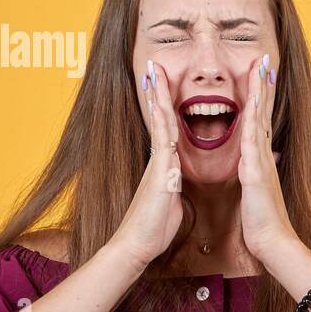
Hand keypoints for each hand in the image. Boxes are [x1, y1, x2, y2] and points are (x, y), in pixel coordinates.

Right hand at [109, 60, 183, 270]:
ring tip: (155, 72)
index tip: (165, 85)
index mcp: (165, 165)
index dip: (166, 106)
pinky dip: (163, 121)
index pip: (168, 128)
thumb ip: (172, 186)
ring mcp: (158, 164)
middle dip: (158, 92)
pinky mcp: (159, 173)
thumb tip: (173, 181)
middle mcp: (160, 159)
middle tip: (155, 66)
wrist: (137, 245)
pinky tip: (161, 105)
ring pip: (159, 123)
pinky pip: (162, 141)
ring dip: (157, 97)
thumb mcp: (170, 201)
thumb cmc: (153, 227)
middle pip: (160, 118)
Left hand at [239, 54, 295, 263]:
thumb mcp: (259, 192)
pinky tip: (253, 101)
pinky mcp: (256, 170)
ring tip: (261, 67)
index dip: (260, 98)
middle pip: (263, 112)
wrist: (273, 242)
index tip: (260, 76)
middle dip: (263, 85)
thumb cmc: (263, 223)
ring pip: (260, 118)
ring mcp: (261, 160)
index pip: (259, 122)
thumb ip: (262, 174)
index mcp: (260, 160)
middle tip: (263, 59)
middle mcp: (263, 155)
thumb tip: (269, 161)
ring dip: (261, 92)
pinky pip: (252, 138)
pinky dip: (254, 118)